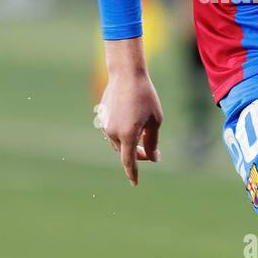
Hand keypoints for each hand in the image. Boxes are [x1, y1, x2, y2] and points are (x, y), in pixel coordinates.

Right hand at [96, 69, 162, 185]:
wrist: (126, 74)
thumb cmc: (145, 96)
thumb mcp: (155, 120)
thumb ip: (153, 142)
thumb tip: (153, 158)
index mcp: (128, 134)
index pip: (129, 161)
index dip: (133, 173)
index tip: (135, 183)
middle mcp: (113, 132)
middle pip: (126, 152)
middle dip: (138, 154)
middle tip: (152, 151)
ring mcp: (105, 125)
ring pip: (118, 143)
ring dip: (130, 143)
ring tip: (143, 132)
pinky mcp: (102, 118)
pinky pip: (113, 132)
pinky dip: (122, 133)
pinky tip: (132, 119)